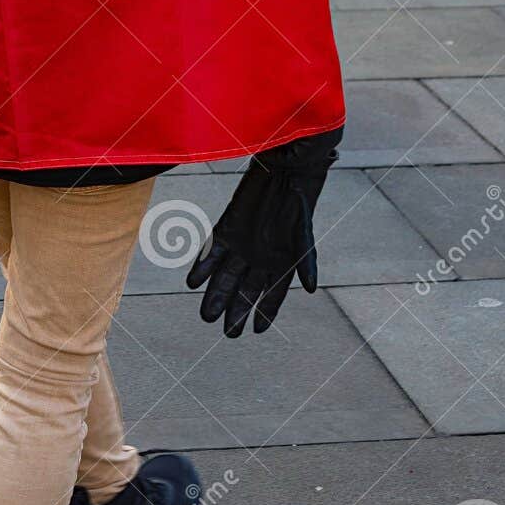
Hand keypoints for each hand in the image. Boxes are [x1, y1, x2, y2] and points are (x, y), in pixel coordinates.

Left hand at [186, 125, 342, 337]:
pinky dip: (202, 267)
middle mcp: (259, 259)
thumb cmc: (299, 203)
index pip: (272, 296)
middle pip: (245, 291)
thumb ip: (306, 262)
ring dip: (216, 295)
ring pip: (225, 277)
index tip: (255, 331)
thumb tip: (310, 289)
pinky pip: (211, 252)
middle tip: (227, 333)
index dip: (265, 313)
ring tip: (206, 316)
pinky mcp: (227, 229)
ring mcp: (242, 245)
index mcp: (281, 264)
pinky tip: (193, 282)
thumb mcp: (304, 234)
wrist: (285, 171)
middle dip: (235, 312)